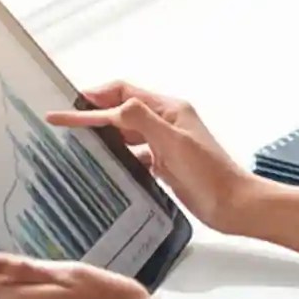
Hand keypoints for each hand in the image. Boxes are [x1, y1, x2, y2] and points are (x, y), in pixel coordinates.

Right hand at [46, 81, 265, 234]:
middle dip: (94, 112)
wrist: (234, 205)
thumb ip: (143, 120)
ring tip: (77, 140)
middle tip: (64, 120)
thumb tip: (114, 106)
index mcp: (170, 109)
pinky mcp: (165, 164)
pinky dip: (118, 156)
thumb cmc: (211, 174)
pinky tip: (105, 164)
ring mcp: (166, 143)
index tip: (69, 105)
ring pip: (127, 133)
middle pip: (123, 110)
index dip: (95, 96)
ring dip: (105, 134)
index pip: (125, 92)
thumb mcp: (173, 143)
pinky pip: (135, 154)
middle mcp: (166, 122)